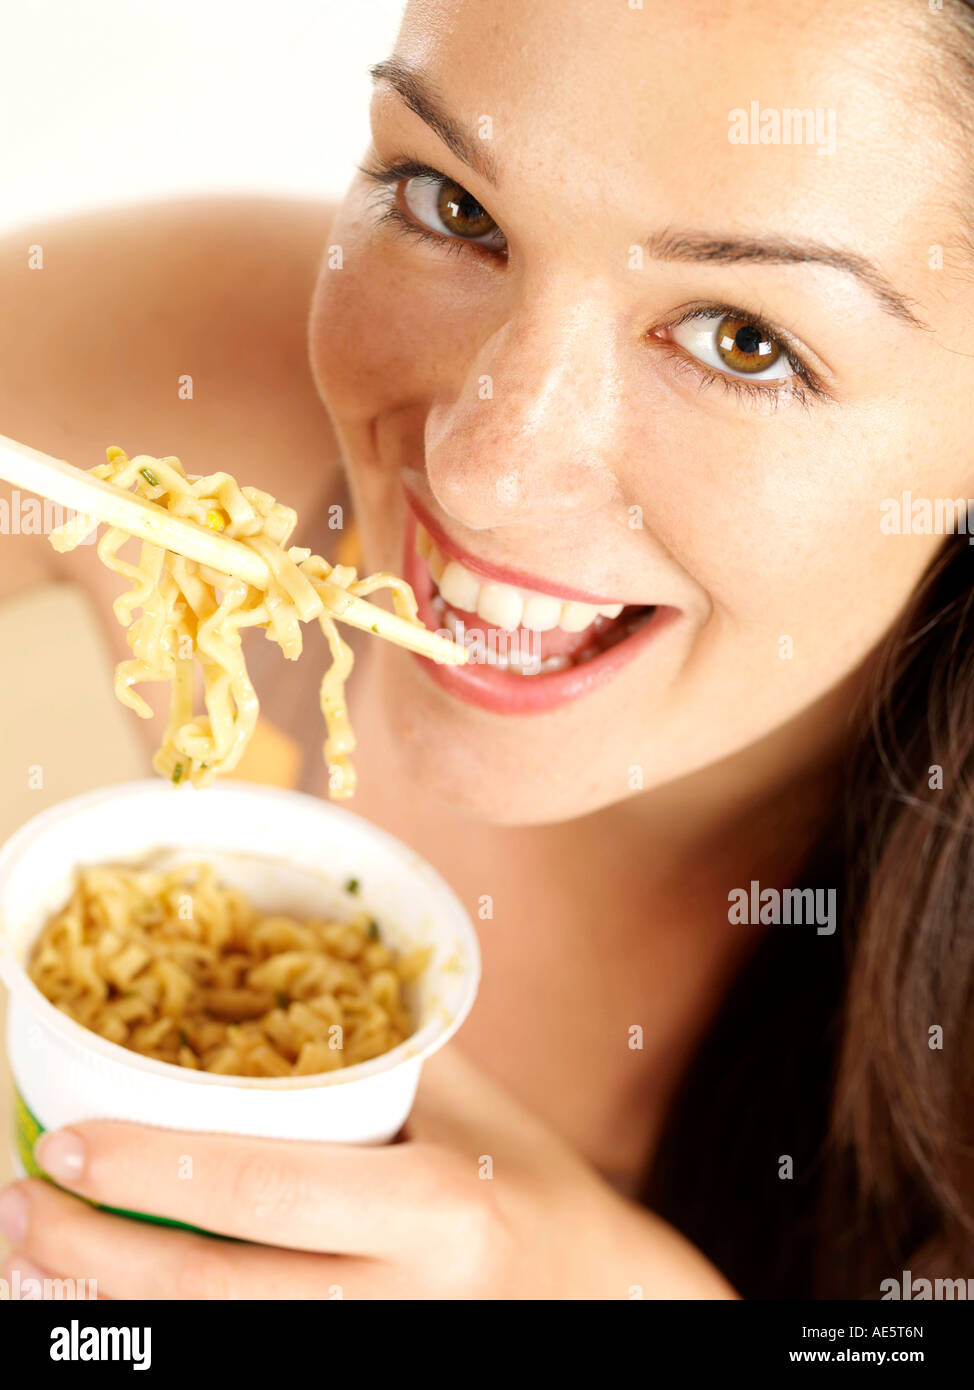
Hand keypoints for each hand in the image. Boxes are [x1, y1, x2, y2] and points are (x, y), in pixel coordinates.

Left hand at [0, 1047, 736, 1299]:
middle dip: (95, 1253)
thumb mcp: (472, 1107)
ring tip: (30, 1259)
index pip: (263, 1192)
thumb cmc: (534, 1189)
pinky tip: (111, 1306)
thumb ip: (376, 1052)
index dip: (149, 1168)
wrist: (603, 1301)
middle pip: (214, 1290)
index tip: (66, 1139)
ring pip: (215, 1341)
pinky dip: (167, 1333)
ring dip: (107, 1306)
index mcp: (433, 1206)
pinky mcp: (353, 1372)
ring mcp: (374, 1352)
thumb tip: (276, 987)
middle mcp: (398, 1298)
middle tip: (17, 1208)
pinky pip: (244, 1354)